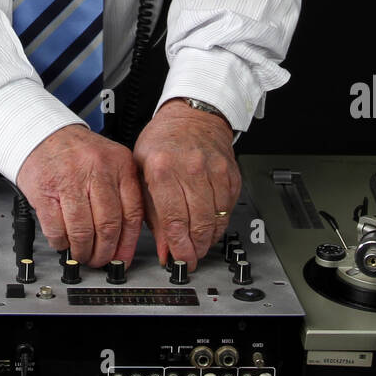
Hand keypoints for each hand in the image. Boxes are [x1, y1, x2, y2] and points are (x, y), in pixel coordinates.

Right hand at [15, 125, 143, 267]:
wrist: (43, 134)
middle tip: (100, 260)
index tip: (123, 258)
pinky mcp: (45, 190)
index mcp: (120, 164)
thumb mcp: (111, 163)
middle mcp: (97, 169)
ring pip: (83, 230)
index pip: (132, 213)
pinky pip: (56, 228)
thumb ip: (123, 195)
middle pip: (108, 225)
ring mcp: (70, 179)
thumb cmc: (78, 153)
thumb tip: (126, 240)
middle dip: (104, 252)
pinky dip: (61, 243)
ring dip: (82, 251)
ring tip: (82, 254)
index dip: (128, 243)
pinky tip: (64, 242)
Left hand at [132, 100, 241, 269]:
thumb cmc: (163, 141)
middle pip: (198, 223)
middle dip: (194, 249)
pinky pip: (229, 209)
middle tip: (189, 259)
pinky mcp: (231, 174)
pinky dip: (220, 223)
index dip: (178, 247)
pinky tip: (210, 227)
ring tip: (198, 246)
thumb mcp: (143, 171)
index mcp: (163, 168)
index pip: (174, 219)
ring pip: (216, 219)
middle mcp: (191, 168)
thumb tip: (164, 248)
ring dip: (208, 239)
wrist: (193, 115)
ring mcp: (214, 170)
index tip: (178, 261)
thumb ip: (152, 212)